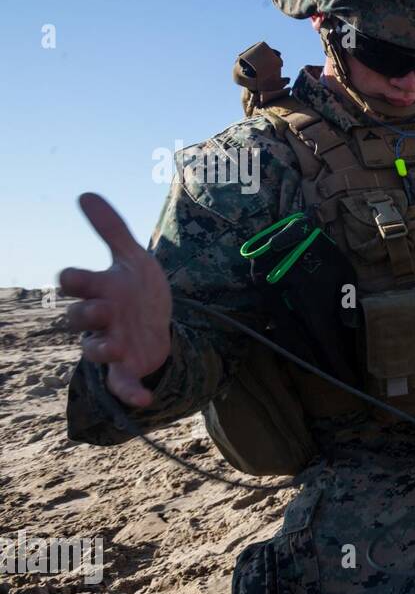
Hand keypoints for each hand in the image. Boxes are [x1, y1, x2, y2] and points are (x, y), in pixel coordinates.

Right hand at [59, 193, 171, 406]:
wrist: (161, 323)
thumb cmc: (138, 291)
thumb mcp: (132, 258)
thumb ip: (112, 230)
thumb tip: (85, 193)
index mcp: (98, 290)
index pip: (74, 285)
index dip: (75, 282)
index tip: (78, 278)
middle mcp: (99, 320)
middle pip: (78, 319)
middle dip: (87, 314)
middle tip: (103, 308)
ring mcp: (111, 345)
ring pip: (94, 351)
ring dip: (103, 349)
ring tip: (120, 345)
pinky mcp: (127, 369)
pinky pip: (122, 385)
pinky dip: (131, 393)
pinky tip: (145, 400)